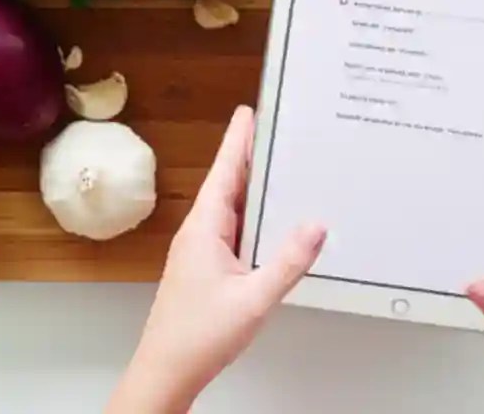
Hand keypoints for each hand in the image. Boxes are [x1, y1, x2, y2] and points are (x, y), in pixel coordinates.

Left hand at [106, 106, 326, 412]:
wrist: (167, 371)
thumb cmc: (198, 337)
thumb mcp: (254, 299)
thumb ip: (287, 262)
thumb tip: (316, 225)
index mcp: (205, 228)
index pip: (225, 171)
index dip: (239, 140)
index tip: (250, 111)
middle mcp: (200, 232)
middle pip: (229, 184)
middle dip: (252, 157)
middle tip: (276, 129)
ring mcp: (202, 249)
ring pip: (232, 208)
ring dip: (254, 188)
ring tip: (281, 165)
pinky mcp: (207, 267)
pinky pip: (234, 230)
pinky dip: (254, 217)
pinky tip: (271, 220)